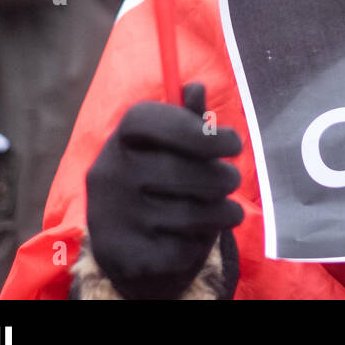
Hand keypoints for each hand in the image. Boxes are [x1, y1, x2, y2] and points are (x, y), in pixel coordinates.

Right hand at [86, 82, 244, 298]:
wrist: (128, 248)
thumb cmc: (161, 183)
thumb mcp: (169, 147)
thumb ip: (186, 120)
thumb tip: (196, 88)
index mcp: (121, 140)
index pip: (152, 121)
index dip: (200, 131)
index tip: (234, 144)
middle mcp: (110, 175)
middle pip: (186, 171)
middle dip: (224, 178)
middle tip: (231, 180)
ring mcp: (114, 217)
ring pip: (193, 213)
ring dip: (224, 212)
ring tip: (226, 209)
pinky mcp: (127, 255)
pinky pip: (185, 247)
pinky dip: (201, 242)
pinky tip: (195, 236)